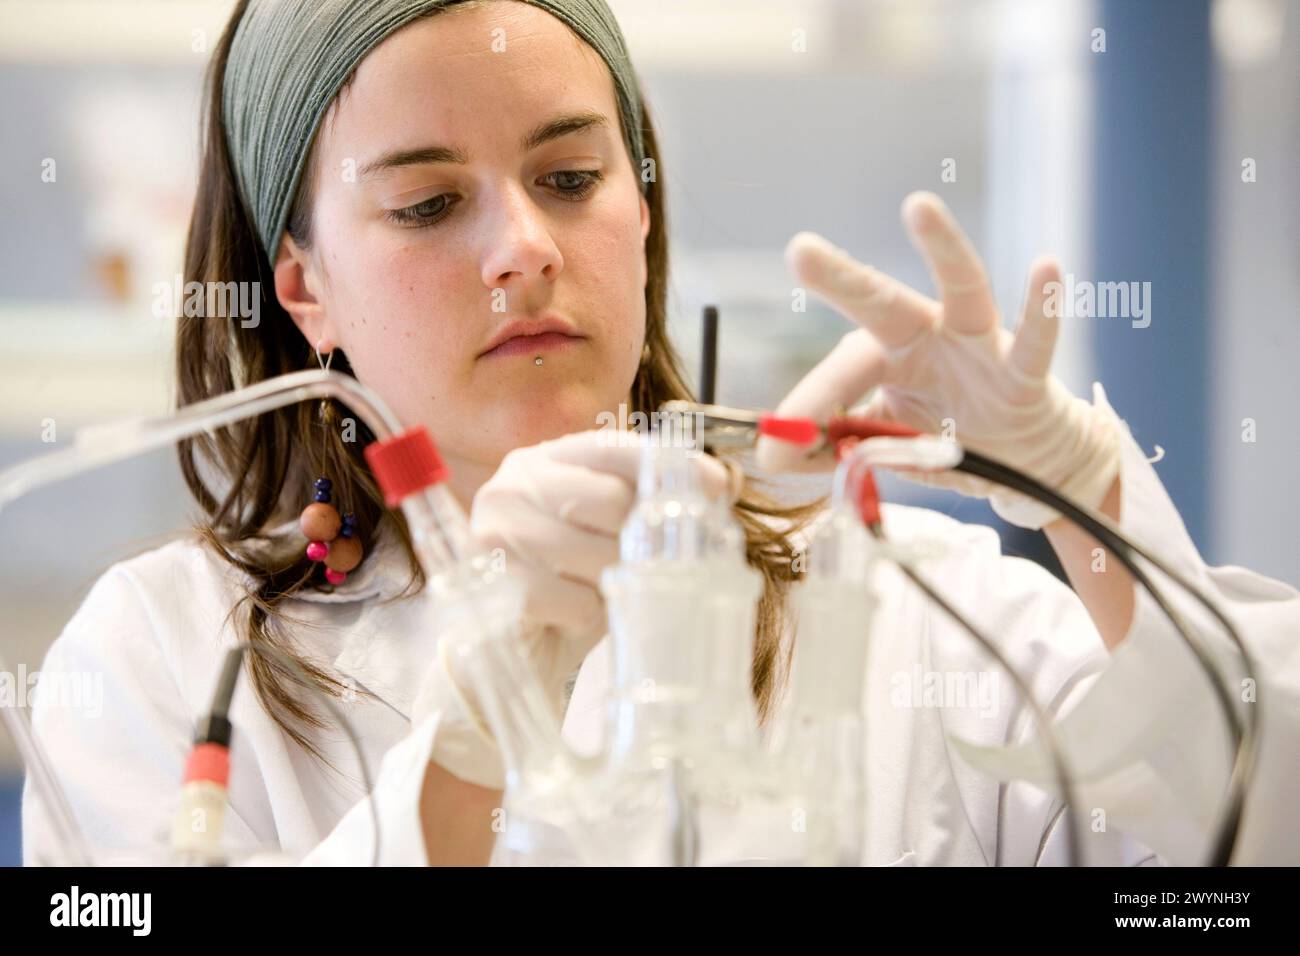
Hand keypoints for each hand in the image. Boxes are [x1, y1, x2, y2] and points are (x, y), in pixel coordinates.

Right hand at [413, 430, 735, 787]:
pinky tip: (565, 616)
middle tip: (632, 568)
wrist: (511, 649)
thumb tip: (727, 481)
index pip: (614, 447)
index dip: (669, 465)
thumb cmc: (568, 585)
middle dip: (636, 543)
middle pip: (611, 500)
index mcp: (546, 460)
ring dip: (610, 586)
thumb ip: (654, 506)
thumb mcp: (615, 539)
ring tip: (592, 595)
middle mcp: (515, 483)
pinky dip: (583, 616)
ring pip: (595, 555)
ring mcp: (496, 529)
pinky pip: (573, 601)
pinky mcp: (492, 582)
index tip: (717, 486)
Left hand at [756, 191, 1120, 528]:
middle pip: (881, 301)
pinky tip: (1045, 266)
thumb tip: (779, 452)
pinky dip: (1042, 307)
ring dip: (944, 247)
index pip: (839, 374)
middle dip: (841, 277)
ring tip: (919, 205)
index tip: (773, 451)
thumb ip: (842, 442)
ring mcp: (980, 346)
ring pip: (964, 288)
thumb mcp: (892, 444)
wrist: (1028, 463)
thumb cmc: (952, 438)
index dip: (808, 409)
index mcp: (888, 357)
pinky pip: (1035, 340)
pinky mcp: (1024, 372)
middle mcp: (929, 337)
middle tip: (800, 249)